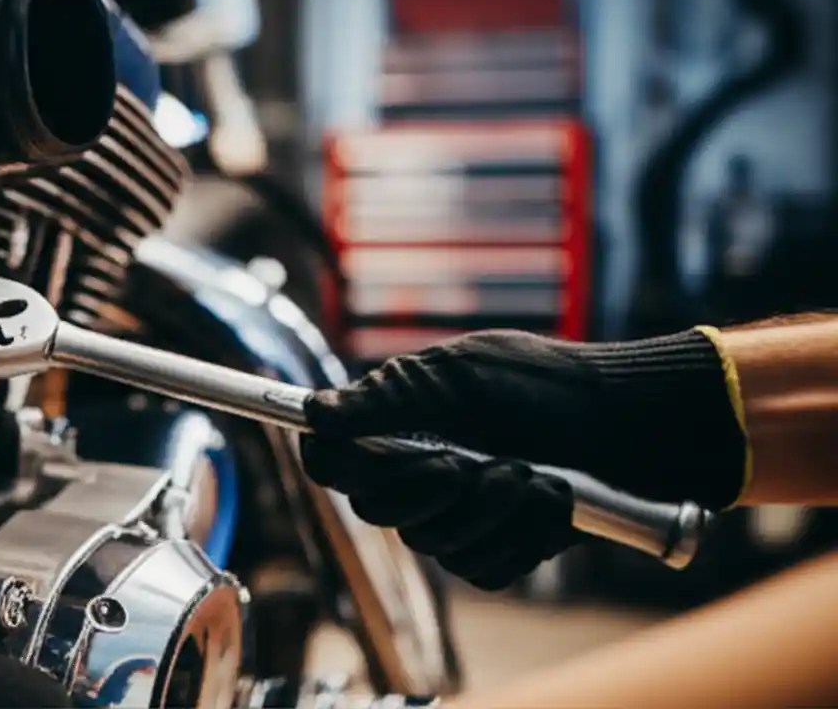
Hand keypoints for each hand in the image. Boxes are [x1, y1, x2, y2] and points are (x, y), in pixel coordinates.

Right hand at [303, 329, 745, 588]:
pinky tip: (551, 501)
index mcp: (400, 427)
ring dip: (489, 509)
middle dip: (427, 489)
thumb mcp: (459, 377)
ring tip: (533, 472)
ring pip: (434, 543)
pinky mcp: (498, 552)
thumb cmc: (545, 385)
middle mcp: (419, 477)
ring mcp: (457, 520)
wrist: (629, 423)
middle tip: (470, 462)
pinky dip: (522, 535)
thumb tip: (314, 411)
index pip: (332, 460)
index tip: (355, 454)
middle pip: (375, 510)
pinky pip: (483, 567)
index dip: (332, 461)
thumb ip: (384, 399)